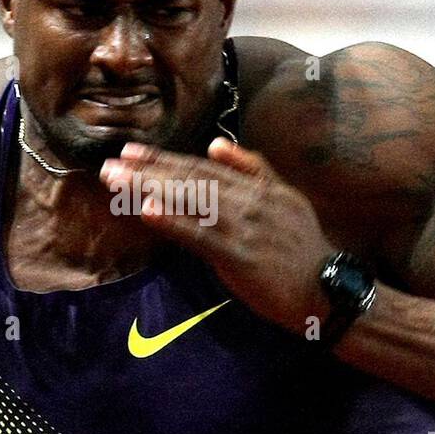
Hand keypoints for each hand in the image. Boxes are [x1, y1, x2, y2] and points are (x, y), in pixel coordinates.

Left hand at [100, 137, 334, 333]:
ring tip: (117, 181)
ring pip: (190, 200)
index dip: (164, 158)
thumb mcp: (284, 198)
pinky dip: (173, 221)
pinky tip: (146, 210)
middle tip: (110, 164)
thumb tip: (217, 143)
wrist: (324, 289)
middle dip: (147, 170)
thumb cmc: (300, 248)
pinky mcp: (239, 255)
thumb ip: (252, 169)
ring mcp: (244, 226)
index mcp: (256, 186)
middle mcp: (249, 199)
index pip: (202, 166)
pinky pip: (200, 234)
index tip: (130, 151)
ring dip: (150, 188)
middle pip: (190, 179)